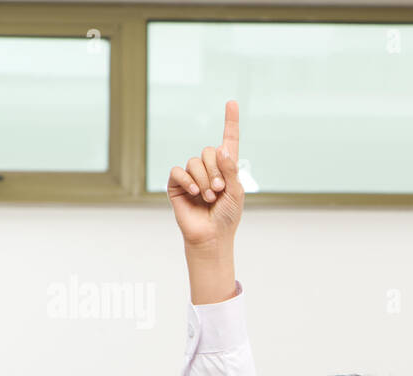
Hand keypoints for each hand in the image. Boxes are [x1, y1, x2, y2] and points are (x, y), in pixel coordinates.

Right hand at [167, 100, 243, 248]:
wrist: (211, 236)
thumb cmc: (227, 216)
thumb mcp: (236, 193)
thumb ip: (231, 170)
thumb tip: (222, 148)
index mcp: (226, 168)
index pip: (229, 141)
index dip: (230, 122)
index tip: (232, 103)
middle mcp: (209, 168)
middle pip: (209, 151)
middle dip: (216, 171)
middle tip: (219, 191)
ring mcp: (191, 175)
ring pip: (195, 162)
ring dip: (205, 180)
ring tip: (209, 197)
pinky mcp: (176, 184)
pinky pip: (178, 171)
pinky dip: (187, 180)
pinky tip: (194, 192)